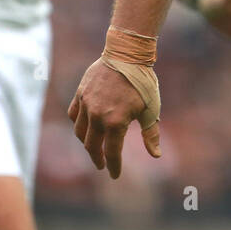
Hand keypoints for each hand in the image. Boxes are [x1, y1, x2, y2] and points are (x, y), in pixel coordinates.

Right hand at [67, 58, 159, 177]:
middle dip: (97, 158)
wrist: (127, 54)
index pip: (111, 153)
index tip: (115, 175)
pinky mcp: (80, 93)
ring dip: (86, 143)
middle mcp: (97, 116)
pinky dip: (78, 123)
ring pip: (80, 132)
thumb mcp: (151, 109)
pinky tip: (85, 127)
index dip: (114, 166)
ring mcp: (86, 104)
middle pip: (92, 146)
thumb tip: (156, 155)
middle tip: (102, 164)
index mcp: (115, 122)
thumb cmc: (143, 83)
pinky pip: (74, 114)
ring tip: (93, 147)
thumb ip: (151, 134)